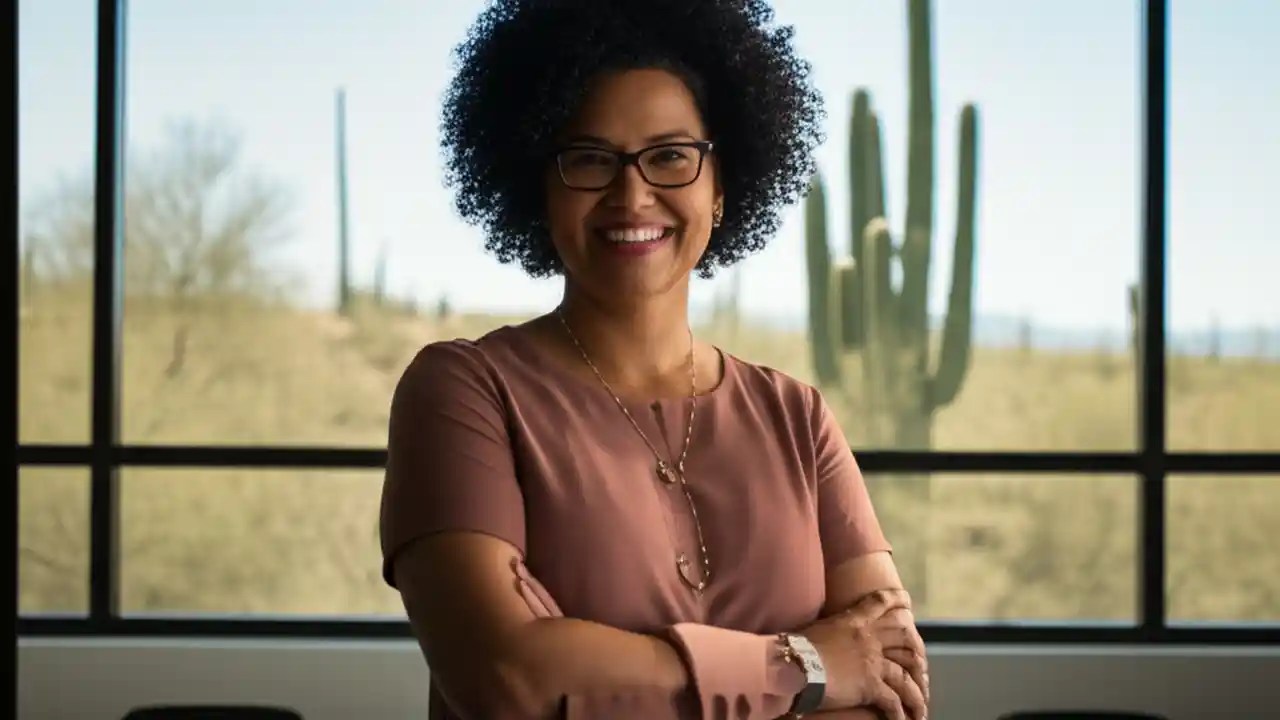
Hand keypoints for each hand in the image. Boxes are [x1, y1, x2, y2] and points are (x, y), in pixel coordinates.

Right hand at [797, 588, 927, 719]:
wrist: (793, 665)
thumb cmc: (795, 648)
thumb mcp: (817, 629)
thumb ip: (832, 629)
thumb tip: (828, 633)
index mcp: (854, 621)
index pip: (880, 603)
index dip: (897, 601)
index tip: (907, 602)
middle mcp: (869, 638)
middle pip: (905, 638)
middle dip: (918, 652)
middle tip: (923, 666)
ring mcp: (873, 661)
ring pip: (906, 677)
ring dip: (916, 694)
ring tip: (920, 708)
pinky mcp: (871, 685)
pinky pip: (894, 701)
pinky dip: (901, 713)